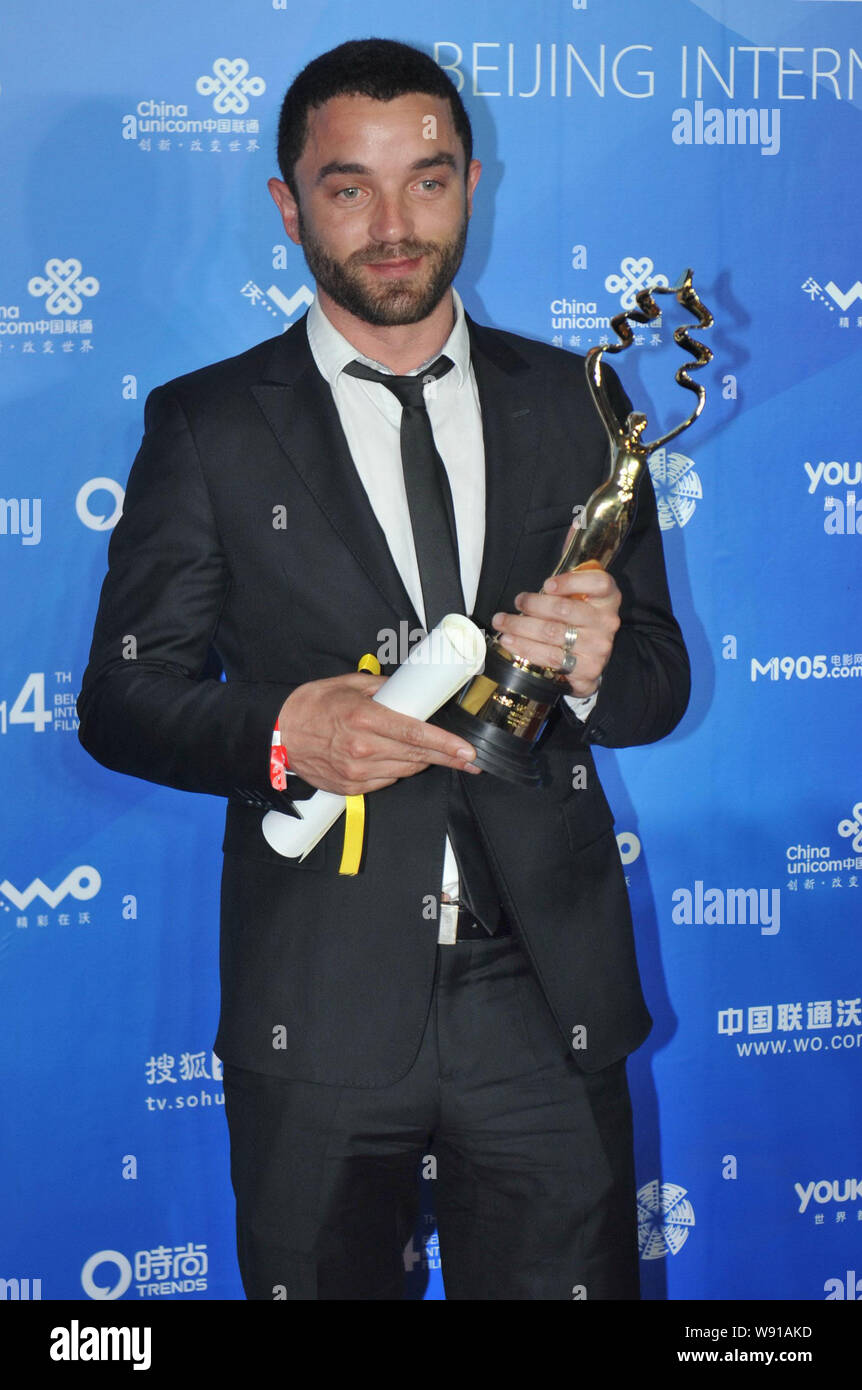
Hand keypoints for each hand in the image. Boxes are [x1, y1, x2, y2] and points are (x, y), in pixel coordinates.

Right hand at [278, 672, 478, 794]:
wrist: (277, 735)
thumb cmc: (310, 707)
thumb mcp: (347, 685)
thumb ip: (382, 688)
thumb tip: (408, 689)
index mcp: (364, 718)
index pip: (415, 735)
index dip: (445, 744)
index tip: (466, 751)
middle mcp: (362, 749)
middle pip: (417, 757)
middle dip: (446, 758)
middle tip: (468, 760)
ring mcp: (356, 772)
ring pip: (405, 770)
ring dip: (422, 762)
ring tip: (433, 754)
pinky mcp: (351, 788)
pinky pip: (386, 780)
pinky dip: (397, 770)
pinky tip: (396, 759)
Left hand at [491, 562, 620, 697]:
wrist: (590, 660)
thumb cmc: (579, 622)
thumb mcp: (580, 598)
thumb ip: (567, 584)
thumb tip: (546, 570)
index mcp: (608, 599)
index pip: (599, 583)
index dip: (571, 581)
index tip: (547, 584)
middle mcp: (606, 622)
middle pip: (565, 608)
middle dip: (533, 604)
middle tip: (517, 602)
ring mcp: (598, 647)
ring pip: (552, 633)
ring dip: (521, 626)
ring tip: (503, 622)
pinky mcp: (586, 668)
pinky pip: (549, 657)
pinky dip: (525, 648)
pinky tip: (511, 642)